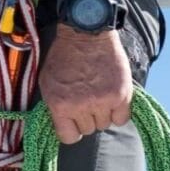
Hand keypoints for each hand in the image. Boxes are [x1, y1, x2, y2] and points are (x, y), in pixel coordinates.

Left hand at [38, 25, 133, 144]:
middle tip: (85, 98)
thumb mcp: (48, 81)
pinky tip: (111, 97)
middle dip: (86, 117)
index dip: (71, 129)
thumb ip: (55, 106)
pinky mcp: (121, 95)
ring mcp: (102, 101)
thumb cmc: (64, 56)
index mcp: (59, 104)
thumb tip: (62, 125)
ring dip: (102, 113)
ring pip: (105, 125)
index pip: (68, 137)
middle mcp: (80, 106)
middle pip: (88, 130)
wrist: (86, 33)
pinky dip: (118, 111)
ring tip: (97, 93)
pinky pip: (122, 119)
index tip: (72, 121)